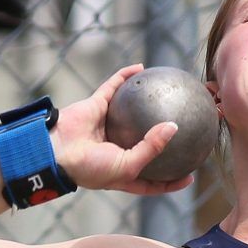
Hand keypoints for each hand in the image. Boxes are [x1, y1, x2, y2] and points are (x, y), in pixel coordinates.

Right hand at [50, 64, 194, 194]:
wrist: (57, 152)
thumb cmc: (92, 168)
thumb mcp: (128, 167)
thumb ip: (152, 148)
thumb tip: (174, 127)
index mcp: (125, 171)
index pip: (153, 179)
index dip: (172, 179)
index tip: (191, 175)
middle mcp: (118, 148)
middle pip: (147, 142)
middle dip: (164, 136)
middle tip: (186, 126)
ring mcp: (108, 126)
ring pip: (132, 111)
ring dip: (148, 100)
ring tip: (168, 93)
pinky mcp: (97, 106)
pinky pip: (114, 88)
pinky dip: (125, 76)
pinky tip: (141, 67)